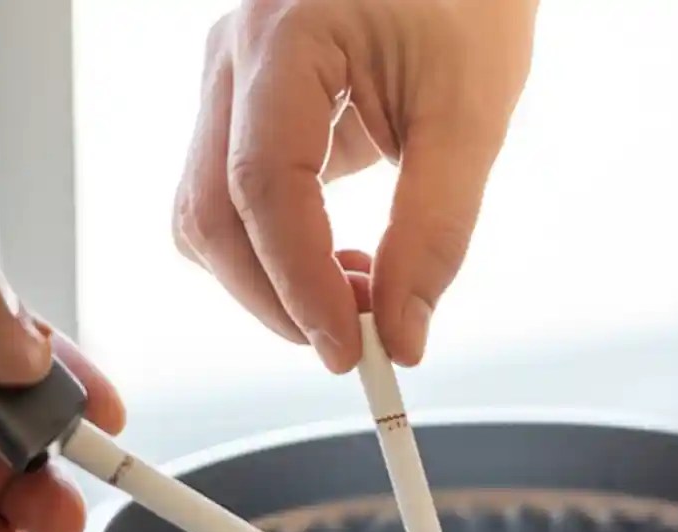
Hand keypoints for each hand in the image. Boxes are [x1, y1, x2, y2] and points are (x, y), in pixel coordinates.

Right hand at [173, 0, 537, 371]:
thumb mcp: (472, 114)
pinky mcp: (243, 103)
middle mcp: (234, 56)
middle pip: (212, 212)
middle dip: (276, 297)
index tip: (349, 348)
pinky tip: (336, 257)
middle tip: (355, 340)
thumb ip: (435, 231)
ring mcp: (228, 78)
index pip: (264, 187)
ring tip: (359, 291)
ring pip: (205, 213)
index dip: (299, 284)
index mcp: (285, 37)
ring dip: (269, 278)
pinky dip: (273, 247)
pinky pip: (227, 195)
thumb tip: (403, 335)